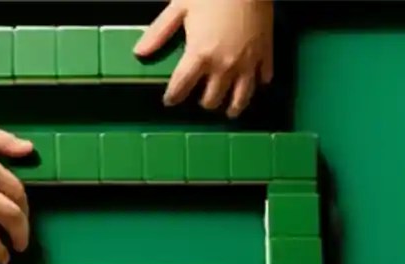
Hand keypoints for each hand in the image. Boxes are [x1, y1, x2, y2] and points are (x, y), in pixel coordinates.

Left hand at [135, 0, 272, 117]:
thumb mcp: (179, 7)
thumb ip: (159, 33)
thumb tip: (139, 53)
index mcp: (199, 55)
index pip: (181, 87)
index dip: (173, 97)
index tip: (170, 100)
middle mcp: (223, 66)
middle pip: (212, 99)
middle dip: (204, 101)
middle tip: (201, 99)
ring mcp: (246, 63)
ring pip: (240, 98)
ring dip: (233, 107)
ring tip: (229, 111)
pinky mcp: (265, 54)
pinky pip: (263, 77)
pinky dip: (258, 83)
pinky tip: (255, 84)